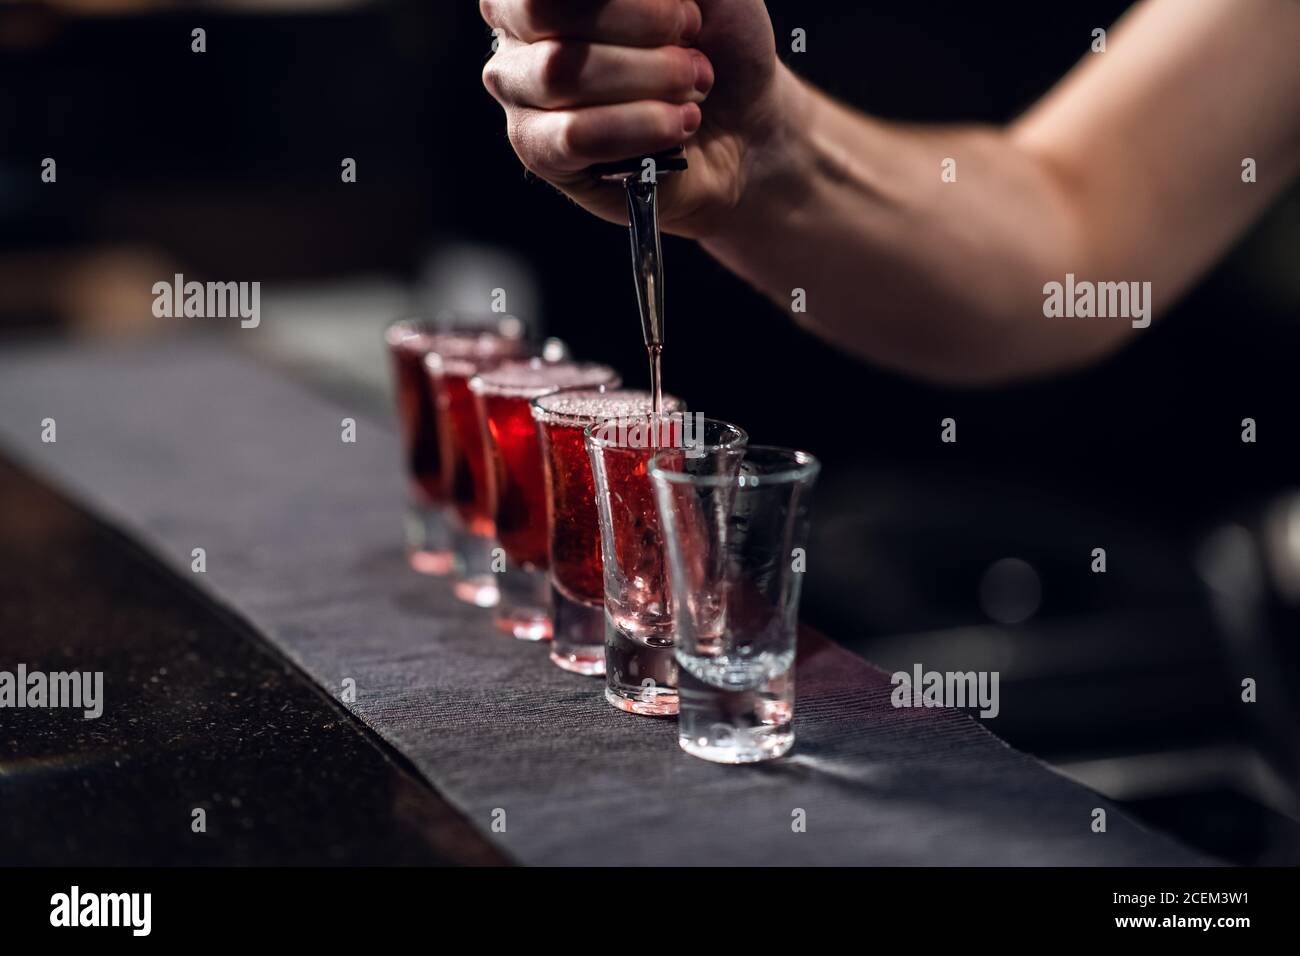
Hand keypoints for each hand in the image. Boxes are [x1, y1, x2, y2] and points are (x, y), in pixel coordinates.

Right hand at [480, 0, 795, 237]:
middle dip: (643, 25)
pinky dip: (639, 128)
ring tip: (694, 87)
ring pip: (561, 73)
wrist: (745, 126)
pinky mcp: (538, 150)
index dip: (625, 0)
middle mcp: (519, 27)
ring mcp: (520, 91)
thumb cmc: (719, 43)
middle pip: (546, 10)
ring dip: (650, 79)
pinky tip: (678, 126)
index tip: (682, 7)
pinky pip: (574, 136)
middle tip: (692, 41)